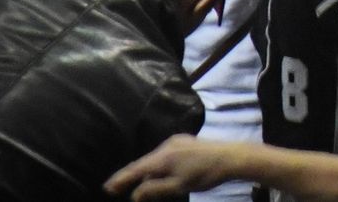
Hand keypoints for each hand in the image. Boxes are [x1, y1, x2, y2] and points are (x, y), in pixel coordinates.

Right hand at [108, 136, 246, 199]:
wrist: (230, 157)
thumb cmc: (204, 174)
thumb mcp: (178, 187)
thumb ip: (154, 190)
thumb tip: (135, 195)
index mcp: (163, 157)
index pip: (136, 169)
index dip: (121, 179)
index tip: (107, 188)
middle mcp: (166, 146)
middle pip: (144, 163)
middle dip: (131, 176)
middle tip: (117, 188)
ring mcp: (176, 142)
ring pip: (154, 160)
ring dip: (146, 173)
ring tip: (138, 186)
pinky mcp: (184, 143)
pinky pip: (163, 156)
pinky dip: (157, 167)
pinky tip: (159, 176)